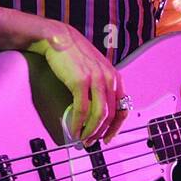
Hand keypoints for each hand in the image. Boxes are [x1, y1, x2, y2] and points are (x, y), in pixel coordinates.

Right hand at [34, 22, 125, 144]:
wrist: (57, 38)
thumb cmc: (73, 53)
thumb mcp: (95, 67)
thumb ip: (100, 84)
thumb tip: (97, 109)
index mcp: (115, 76)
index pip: (123, 108)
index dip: (116, 127)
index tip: (108, 138)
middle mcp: (109, 78)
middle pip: (110, 115)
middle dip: (101, 133)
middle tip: (90, 142)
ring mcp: (96, 79)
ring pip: (99, 115)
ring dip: (90, 131)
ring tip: (82, 139)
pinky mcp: (80, 81)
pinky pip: (82, 110)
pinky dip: (78, 123)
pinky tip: (73, 129)